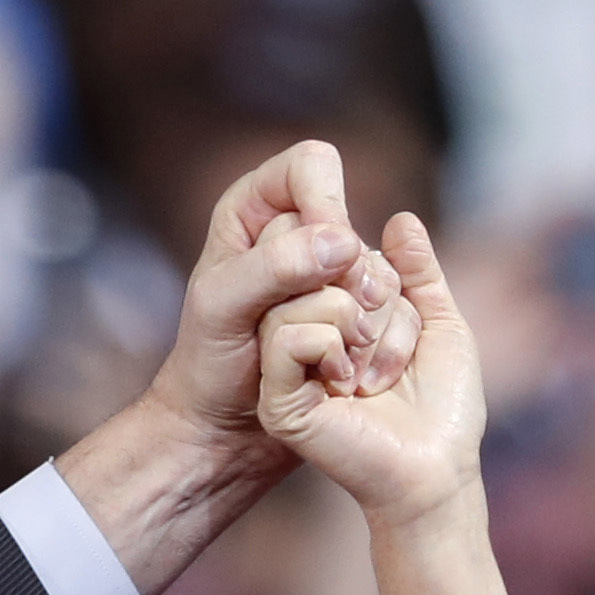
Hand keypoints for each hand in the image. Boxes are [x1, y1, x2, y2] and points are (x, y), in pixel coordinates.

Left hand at [157, 141, 384, 471]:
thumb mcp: (224, 308)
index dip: (327, 206)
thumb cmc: (208, 363)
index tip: (327, 260)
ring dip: (365, 306)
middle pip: (349, 220)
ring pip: (374, 263)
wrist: (223, 428)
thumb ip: (277, 268)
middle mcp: (293, 229)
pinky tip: (349, 363)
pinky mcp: (350, 309)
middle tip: (338, 313)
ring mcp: (325, 271)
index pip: (312, 166)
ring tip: (338, 347)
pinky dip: (377, 330)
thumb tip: (345, 243)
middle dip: (349, 269)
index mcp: (253, 207)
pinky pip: (387, 300)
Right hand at [259, 211, 482, 533]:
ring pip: (301, 297)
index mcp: (341, 321)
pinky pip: (285, 336)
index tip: (409, 334)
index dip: (386, 281)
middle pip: (325, 271)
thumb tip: (399, 219)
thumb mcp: (441, 324)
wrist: (437, 472)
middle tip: (394, 364)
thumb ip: (420, 271)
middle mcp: (309, 341)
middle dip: (380, 310)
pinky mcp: (279, 400)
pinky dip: (327, 348)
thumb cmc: (444, 409)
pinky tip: (348, 386)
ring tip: (373, 379)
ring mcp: (288, 371)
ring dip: (358, 331)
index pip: (347, 259)